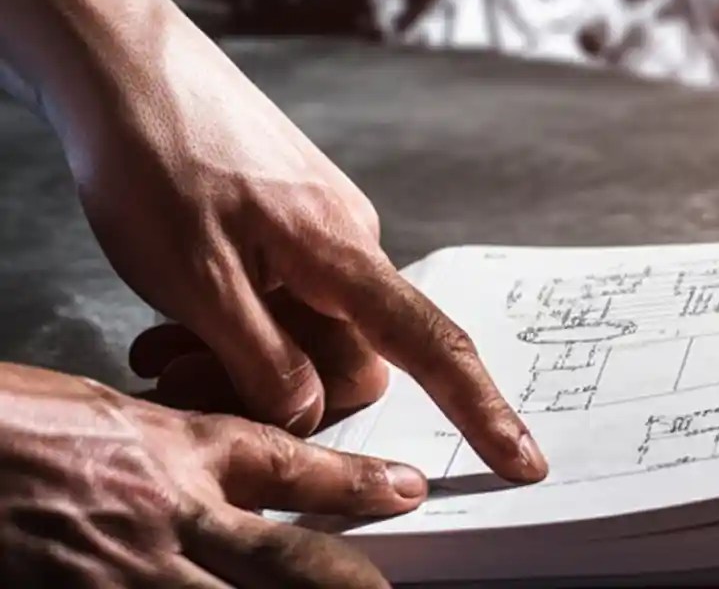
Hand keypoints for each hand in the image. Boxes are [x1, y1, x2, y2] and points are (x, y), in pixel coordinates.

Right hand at [0, 362, 423, 587]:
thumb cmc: (24, 427)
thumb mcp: (125, 420)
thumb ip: (194, 453)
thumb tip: (244, 474)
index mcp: (182, 451)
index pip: (295, 467)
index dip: (360, 484)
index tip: (407, 492)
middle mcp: (174, 516)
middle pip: (292, 565)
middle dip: (351, 586)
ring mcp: (132, 576)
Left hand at [61, 4, 544, 481]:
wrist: (125, 61)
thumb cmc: (155, 156)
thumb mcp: (194, 277)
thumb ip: (260, 359)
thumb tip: (312, 413)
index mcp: (340, 256)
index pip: (431, 346)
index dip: (481, 410)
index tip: (525, 462)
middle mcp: (346, 245)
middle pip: (348, 360)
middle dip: (276, 393)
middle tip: (180, 378)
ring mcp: (318, 231)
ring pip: (303, 334)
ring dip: (238, 358)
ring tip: (159, 346)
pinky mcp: (288, 222)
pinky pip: (281, 300)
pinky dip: (231, 324)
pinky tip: (172, 315)